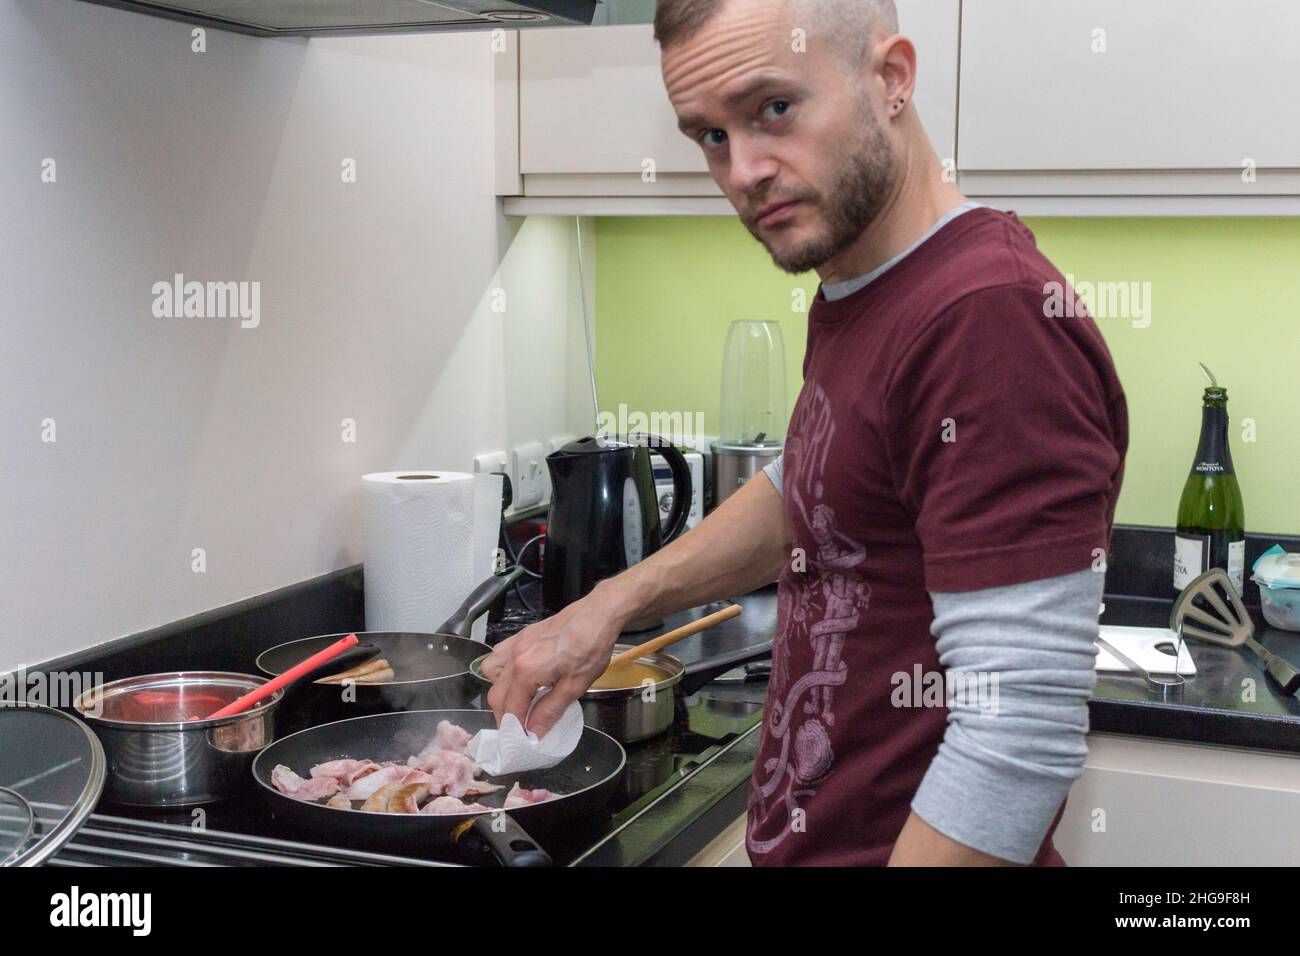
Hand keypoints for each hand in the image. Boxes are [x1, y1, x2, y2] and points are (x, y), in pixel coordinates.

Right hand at [481, 583, 629, 736]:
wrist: (598, 614)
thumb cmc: (591, 647)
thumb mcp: (575, 686)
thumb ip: (549, 711)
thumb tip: (533, 733)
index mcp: (525, 671)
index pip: (511, 710)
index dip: (515, 729)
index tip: (522, 741)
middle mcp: (514, 657)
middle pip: (496, 696)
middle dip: (505, 716)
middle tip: (521, 729)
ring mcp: (515, 644)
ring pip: (491, 676)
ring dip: (501, 694)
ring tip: (519, 704)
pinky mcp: (521, 636)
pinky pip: (498, 657)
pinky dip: (500, 672)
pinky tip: (518, 677)